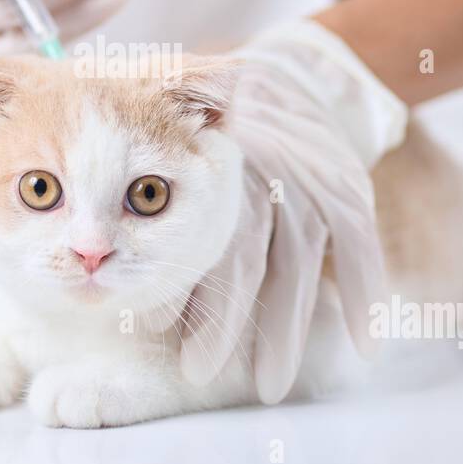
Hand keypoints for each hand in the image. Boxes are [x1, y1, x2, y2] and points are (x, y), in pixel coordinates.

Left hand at [179, 19, 407, 402]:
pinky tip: (364, 347)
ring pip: (299, 264)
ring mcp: (311, 183)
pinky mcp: (351, 191)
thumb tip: (97, 253)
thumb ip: (148, 189)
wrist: (296, 78)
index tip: (149, 327)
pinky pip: (363, 247)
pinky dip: (365, 294)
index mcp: (212, 163)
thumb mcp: (179, 137)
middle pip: (242, 255)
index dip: (175, 280)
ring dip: (286, 329)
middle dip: (220, 320)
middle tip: (197, 372)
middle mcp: (261, 174)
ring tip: (269, 385)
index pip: (189, 228)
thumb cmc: (218, 124)